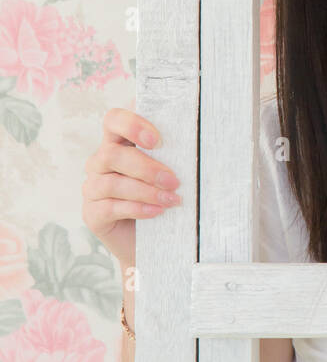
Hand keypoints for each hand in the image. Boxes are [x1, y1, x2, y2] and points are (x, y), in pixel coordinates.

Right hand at [81, 109, 181, 288]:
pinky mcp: (92, 214)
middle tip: (174, 180)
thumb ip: (171, 154)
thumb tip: (199, 138)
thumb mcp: (168, 172)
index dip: (131, 125)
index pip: (113, 120)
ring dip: (145, 190)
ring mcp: (93, 188)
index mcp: (118, 143)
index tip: (157, 140)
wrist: (154, 242)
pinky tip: (157, 211)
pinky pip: (109, 207)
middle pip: (112, 154)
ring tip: (171, 199)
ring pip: (111, 183)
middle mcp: (100, 163)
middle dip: (146, 167)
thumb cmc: (163, 198)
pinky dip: (137, 208)